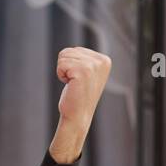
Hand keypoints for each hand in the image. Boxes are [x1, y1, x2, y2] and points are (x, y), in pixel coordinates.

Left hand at [48, 47, 111, 163]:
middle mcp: (101, 61)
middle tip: (75, 83)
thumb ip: (84, 59)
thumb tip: (74, 50)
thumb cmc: (78, 95)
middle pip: (68, 51)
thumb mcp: (87, 73)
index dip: (71, 65)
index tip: (80, 79)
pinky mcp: (82, 71)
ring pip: (63, 56)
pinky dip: (61, 75)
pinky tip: (71, 86)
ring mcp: (93, 66)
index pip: (75, 49)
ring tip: (73, 85)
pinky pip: (60, 64)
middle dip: (66, 67)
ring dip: (64, 72)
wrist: (78, 116)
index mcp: (104, 60)